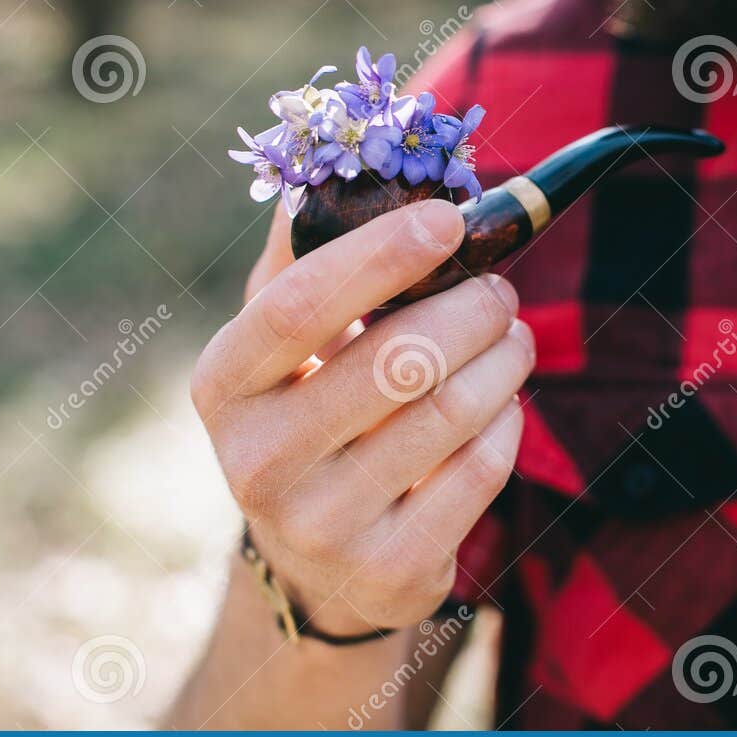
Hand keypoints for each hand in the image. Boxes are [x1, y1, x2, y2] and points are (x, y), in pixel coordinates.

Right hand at [191, 198, 531, 636]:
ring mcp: (321, 525)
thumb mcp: (282, 343)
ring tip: (512, 337)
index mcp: (223, 385)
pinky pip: (479, 471)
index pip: (298, 305)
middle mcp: (258, 462)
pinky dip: (507, 422)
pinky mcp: (388, 569)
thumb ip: (303, 256)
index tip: (448, 219)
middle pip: (396, 360)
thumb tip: (332, 166)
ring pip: (449, 413)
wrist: (317, 564)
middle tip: (500, 288)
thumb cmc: (308, 413)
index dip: (380, 254)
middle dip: (471, 308)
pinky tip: (501, 404)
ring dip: (503, 358)